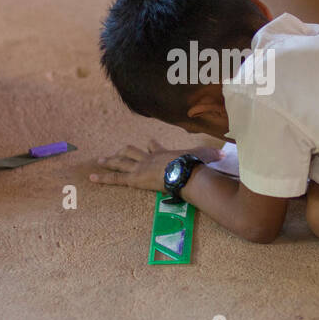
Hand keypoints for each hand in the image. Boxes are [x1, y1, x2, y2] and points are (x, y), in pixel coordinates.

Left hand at [89, 140, 220, 190]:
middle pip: (133, 152)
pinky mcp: (134, 177)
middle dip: (123, 152)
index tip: (148, 141)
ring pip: (120, 161)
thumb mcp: (204, 158)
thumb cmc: (193, 165)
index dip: (151, 145)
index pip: (155, 147)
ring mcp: (140, 166)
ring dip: (109, 161)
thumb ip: (212, 156)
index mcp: (164, 153)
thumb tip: (226, 154)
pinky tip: (92, 178)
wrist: (183, 170)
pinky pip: (115, 178)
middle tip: (115, 152)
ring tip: (99, 161)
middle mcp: (149, 157)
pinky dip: (103, 178)